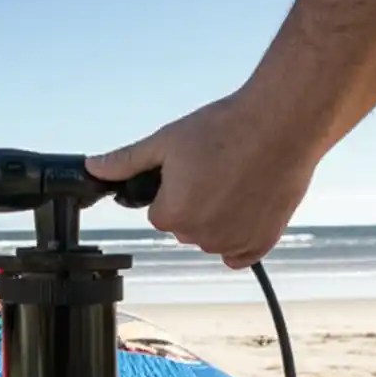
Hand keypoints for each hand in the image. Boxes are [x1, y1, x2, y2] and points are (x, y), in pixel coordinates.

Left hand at [86, 93, 319, 268]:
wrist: (282, 124)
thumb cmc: (224, 129)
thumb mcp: (165, 141)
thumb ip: (125, 162)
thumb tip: (93, 166)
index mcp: (172, 216)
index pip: (159, 212)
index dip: (173, 188)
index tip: (192, 167)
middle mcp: (201, 238)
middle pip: (186, 226)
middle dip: (195, 203)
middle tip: (216, 168)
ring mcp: (234, 243)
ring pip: (213, 237)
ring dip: (219, 217)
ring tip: (238, 178)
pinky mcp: (263, 242)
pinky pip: (241, 252)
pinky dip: (242, 234)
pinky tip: (248, 205)